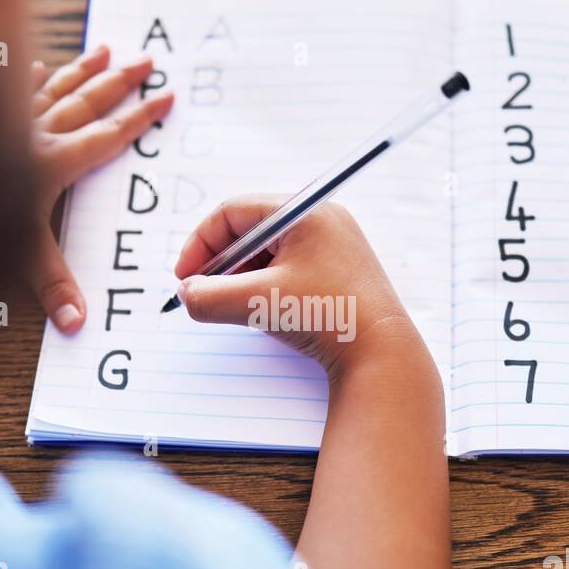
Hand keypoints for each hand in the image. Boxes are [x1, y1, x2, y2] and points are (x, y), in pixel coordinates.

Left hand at [29, 45, 173, 332]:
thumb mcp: (15, 251)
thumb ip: (51, 286)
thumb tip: (80, 325)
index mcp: (55, 161)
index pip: (108, 136)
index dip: (140, 118)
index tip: (166, 97)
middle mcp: (36, 130)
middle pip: (88, 100)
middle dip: (120, 82)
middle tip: (147, 61)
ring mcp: (7, 115)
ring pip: (55, 85)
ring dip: (82, 69)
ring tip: (106, 49)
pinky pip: (11, 86)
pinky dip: (27, 75)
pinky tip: (34, 66)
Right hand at [173, 196, 423, 376]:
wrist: (383, 356)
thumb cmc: (329, 317)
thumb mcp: (258, 303)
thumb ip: (210, 296)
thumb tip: (187, 295)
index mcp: (306, 212)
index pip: (235, 212)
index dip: (201, 243)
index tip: (185, 276)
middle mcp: (322, 222)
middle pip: (251, 230)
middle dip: (221, 263)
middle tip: (202, 292)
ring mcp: (333, 248)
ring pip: (268, 253)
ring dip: (241, 278)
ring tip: (231, 306)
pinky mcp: (337, 274)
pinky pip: (288, 269)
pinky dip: (265, 287)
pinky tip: (262, 312)